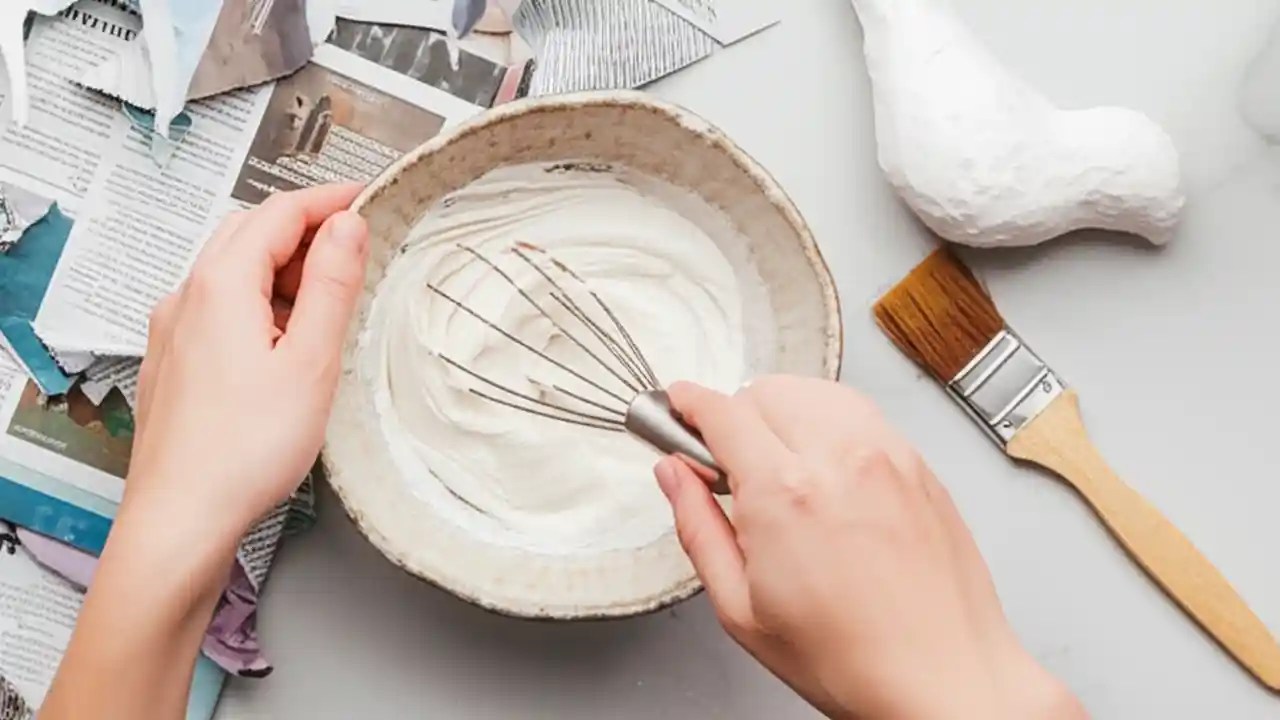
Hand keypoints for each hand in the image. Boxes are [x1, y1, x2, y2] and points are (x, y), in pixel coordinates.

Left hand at [128, 184, 367, 539]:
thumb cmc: (246, 450)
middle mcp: (187, 297)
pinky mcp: (173, 361)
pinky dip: (258, 300)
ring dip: (282, 266)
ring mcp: (174, 330)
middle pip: (250, 233)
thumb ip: (332, 284)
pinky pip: (218, 307)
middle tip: (358, 245)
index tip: (371, 199)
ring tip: (330, 297)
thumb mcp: (311, 361)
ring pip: (232, 270)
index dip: (330, 200)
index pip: (280, 212)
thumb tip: (348, 225)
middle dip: (305, 228)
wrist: (181, 516)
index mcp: (221, 286)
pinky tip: (286, 338)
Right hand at [655, 377, 1085, 719]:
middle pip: (767, 390)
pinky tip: (825, 469)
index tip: (678, 406)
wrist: (943, 679)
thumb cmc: (852, 659)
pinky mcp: (918, 463)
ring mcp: (886, 454)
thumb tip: (673, 476)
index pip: (723, 411)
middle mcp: (839, 459)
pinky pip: (860, 413)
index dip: (689, 403)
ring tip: (780, 463)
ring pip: (816, 391)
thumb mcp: (742, 608)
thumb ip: (698, 527)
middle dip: (736, 414)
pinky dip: (830, 423)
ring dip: (785, 411)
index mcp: (784, 494)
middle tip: (729, 462)